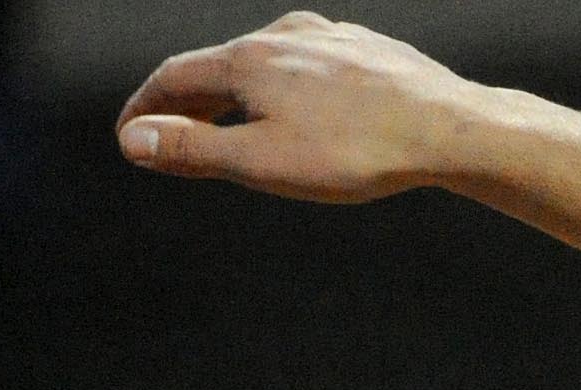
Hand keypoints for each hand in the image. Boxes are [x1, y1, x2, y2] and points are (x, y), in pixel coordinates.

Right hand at [117, 16, 477, 201]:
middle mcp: (283, 36)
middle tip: (171, 131)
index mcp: (247, 60)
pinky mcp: (367, 49)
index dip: (146, 109)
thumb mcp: (262, 161)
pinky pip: (311, 66)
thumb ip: (195, 148)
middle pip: (218, 65)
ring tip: (231, 121)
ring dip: (239, 92)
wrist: (449, 129)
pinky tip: (302, 108)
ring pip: (267, 62)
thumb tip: (134, 139)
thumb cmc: (357, 152)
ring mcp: (329, 37)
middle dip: (189, 101)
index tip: (130, 134)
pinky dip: (288, 88)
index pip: (174, 77)